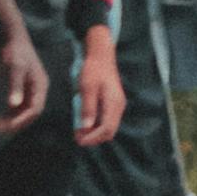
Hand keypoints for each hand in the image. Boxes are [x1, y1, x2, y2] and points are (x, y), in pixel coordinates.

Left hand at [0, 11, 47, 134]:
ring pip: (22, 112)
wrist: (11, 37)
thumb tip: (13, 104)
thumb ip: (15, 85)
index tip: (7, 125)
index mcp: (40, 86)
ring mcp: (30, 91)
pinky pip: (17, 107)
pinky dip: (9, 114)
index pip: (34, 109)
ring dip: (10, 120)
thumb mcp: (15, 67)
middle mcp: (37, 91)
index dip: (21, 119)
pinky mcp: (22, 89)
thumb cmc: (15, 50)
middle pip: (29, 113)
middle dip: (13, 122)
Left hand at [75, 26, 124, 147]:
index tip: (79, 140)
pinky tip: (84, 123)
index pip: (106, 129)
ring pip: (109, 126)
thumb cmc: (93, 69)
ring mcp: (117, 105)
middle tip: (78, 139)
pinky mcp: (113, 102)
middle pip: (109, 131)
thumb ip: (87, 108)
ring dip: (94, 132)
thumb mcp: (87, 87)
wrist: (101, 55)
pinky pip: (107, 119)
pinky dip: (96, 125)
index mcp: (114, 103)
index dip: (93, 137)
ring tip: (79, 132)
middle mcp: (118, 106)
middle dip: (94, 138)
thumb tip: (85, 127)